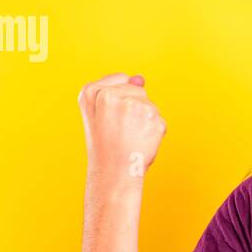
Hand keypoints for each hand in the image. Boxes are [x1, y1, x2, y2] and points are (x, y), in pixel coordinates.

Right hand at [77, 73, 166, 191]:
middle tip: (120, 131)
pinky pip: (160, 118)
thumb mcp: (101, 114)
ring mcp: (132, 105)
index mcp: (91, 92)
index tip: (111, 119)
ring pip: (150, 104)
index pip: (120, 79)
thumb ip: (118, 90)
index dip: (119, 101)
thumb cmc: (106, 146)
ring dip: (145, 120)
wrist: (114, 174)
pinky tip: (141, 142)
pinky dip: (155, 130)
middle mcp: (110, 95)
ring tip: (130, 137)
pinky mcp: (152, 116)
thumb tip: (141, 78)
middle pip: (137, 89)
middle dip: (134, 108)